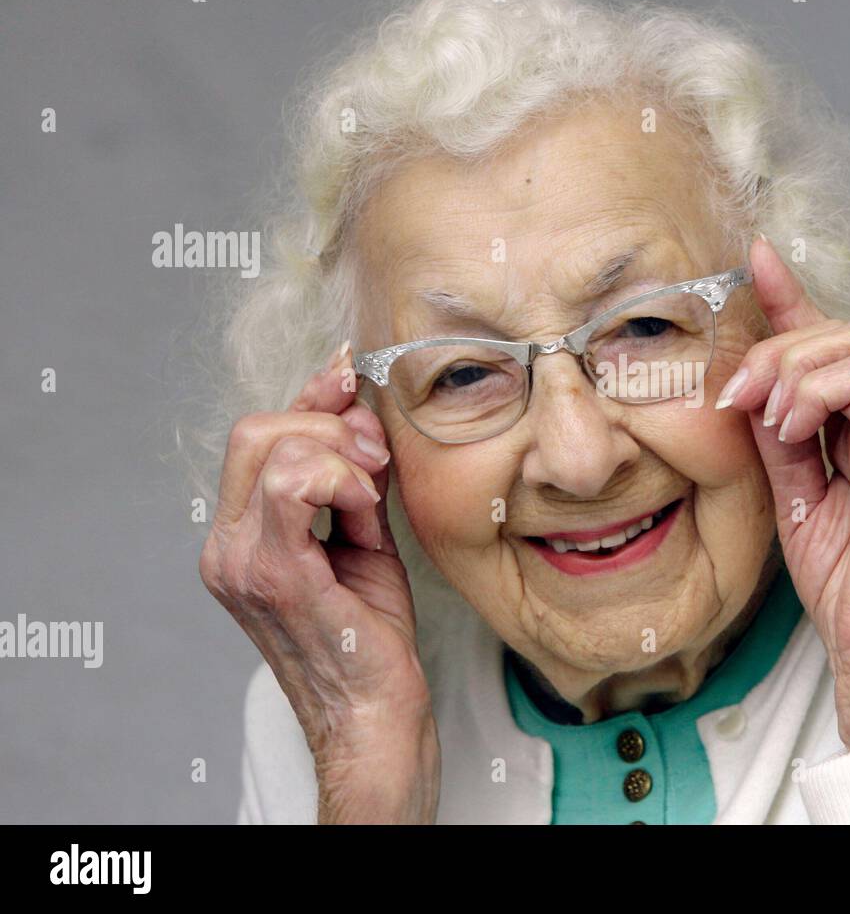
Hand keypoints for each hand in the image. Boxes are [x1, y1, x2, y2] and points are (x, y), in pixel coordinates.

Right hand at [199, 343, 438, 821]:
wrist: (372, 710)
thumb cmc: (369, 634)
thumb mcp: (362, 534)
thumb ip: (352, 474)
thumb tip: (357, 407)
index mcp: (241, 533)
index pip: (257, 433)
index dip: (312, 398)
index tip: (353, 384)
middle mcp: (227, 545)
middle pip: (256, 427)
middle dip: (329, 425)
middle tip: (375, 462)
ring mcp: (240, 560)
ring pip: (274, 445)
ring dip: (340, 454)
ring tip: (370, 494)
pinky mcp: (272, 574)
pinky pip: (294, 484)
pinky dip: (340, 480)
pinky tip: (363, 510)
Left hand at [717, 237, 849, 749]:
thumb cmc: (847, 580)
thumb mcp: (794, 495)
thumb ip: (778, 440)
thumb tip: (749, 392)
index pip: (833, 341)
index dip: (793, 295)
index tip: (754, 258)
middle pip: (845, 330)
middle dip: (777, 347)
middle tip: (736, 396)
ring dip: (794, 369)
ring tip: (766, 419)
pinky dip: (818, 395)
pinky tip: (791, 430)